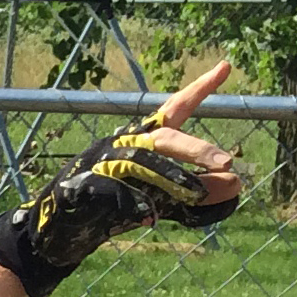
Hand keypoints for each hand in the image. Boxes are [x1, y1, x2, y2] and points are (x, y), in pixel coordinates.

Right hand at [0, 60, 245, 296]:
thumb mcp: (160, 198)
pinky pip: (113, 193)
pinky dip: (132, 206)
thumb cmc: (111, 208)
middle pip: (164, 137)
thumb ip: (196, 191)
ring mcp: (101, 164)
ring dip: (173, 180)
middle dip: (196, 149)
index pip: (173, 110)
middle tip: (227, 162)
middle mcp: (123, 144)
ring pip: (143, 164)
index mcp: (141, 140)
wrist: (57, 229)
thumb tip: (238, 183)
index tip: (226, 67)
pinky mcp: (80, 187)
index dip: (199, 89)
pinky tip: (148, 218)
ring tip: (199, 195)